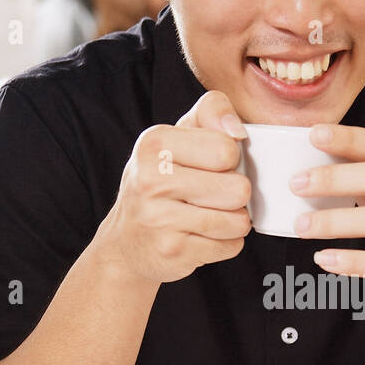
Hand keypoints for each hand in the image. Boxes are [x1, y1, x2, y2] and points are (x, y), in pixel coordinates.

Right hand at [96, 91, 251, 285]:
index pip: (227, 148)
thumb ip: (210, 113)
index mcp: (154, 142)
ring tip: (208, 215)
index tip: (210, 165)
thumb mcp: (176, 137)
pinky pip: (231, 246)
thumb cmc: (159, 183)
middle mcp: (151, 179)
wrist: (126, 243)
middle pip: (238, 188)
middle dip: (235, 194)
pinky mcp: (173, 251)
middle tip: (210, 195)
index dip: (230, 159)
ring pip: (238, 220)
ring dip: (233, 221)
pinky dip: (225, 243)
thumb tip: (237, 130)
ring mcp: (160, 219)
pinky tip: (202, 236)